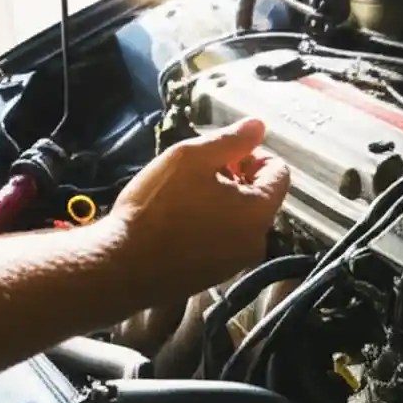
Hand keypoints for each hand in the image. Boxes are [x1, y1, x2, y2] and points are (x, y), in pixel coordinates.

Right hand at [104, 118, 290, 304]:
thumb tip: (259, 125)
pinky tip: (179, 222)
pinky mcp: (216, 277)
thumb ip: (230, 140)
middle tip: (198, 173)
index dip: (253, 155)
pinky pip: (225, 242)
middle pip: (261, 197)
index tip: (221, 155)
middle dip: (237, 178)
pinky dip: (212, 226)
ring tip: (185, 197)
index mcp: (259, 211)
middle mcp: (257, 241)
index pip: (279, 173)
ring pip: (242, 220)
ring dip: (222, 202)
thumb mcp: (191, 158)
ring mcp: (237, 263)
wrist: (122, 266)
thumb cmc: (157, 206)